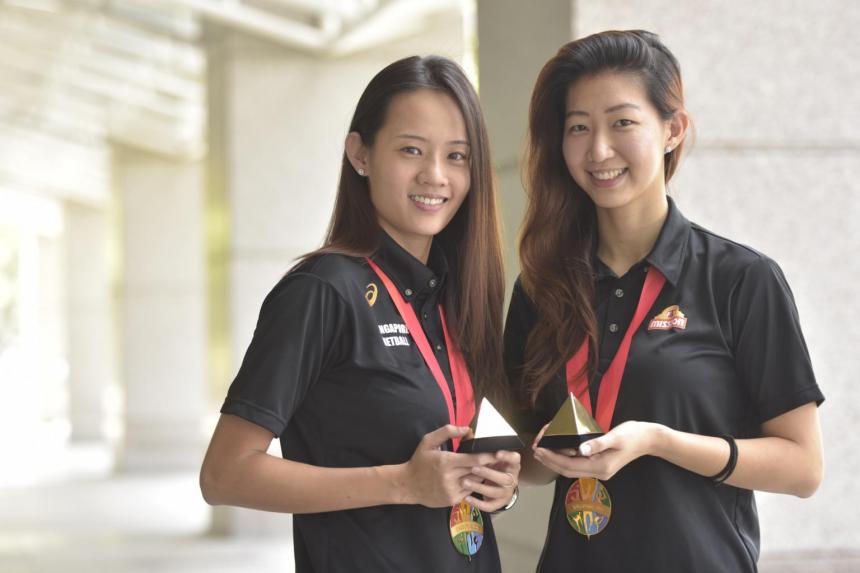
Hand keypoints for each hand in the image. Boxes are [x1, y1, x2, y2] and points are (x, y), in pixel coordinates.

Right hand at [403, 424, 495, 507]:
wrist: (408, 485)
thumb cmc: (419, 461)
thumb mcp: (428, 441)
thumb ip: (447, 431)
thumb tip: (467, 429)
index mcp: (445, 461)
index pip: (473, 459)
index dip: (487, 456)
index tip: (497, 452)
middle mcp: (450, 477)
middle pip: (476, 471)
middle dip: (488, 465)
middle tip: (497, 459)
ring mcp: (451, 490)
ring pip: (475, 482)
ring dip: (482, 475)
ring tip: (490, 468)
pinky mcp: (452, 500)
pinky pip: (469, 491)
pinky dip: (473, 484)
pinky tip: (476, 478)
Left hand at [462, 449, 520, 511]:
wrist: (501, 485)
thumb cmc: (494, 467)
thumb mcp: (494, 458)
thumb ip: (487, 451)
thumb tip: (468, 436)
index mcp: (512, 465)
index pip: (515, 459)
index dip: (507, 457)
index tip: (496, 453)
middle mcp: (512, 479)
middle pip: (504, 478)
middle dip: (488, 473)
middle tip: (474, 468)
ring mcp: (507, 493)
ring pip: (495, 492)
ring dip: (479, 487)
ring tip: (465, 482)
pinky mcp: (500, 503)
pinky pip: (490, 506)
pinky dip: (478, 503)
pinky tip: (467, 498)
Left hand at [532, 421, 657, 480]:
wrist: (648, 439)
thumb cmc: (633, 435)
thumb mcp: (616, 437)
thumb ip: (598, 443)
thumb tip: (580, 449)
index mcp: (601, 467)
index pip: (570, 465)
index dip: (553, 459)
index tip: (539, 450)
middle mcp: (599, 472)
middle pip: (568, 470)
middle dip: (550, 461)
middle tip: (535, 451)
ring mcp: (600, 469)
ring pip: (572, 468)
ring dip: (556, 461)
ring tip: (542, 451)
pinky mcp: (600, 464)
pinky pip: (578, 464)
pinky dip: (566, 458)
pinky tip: (559, 450)